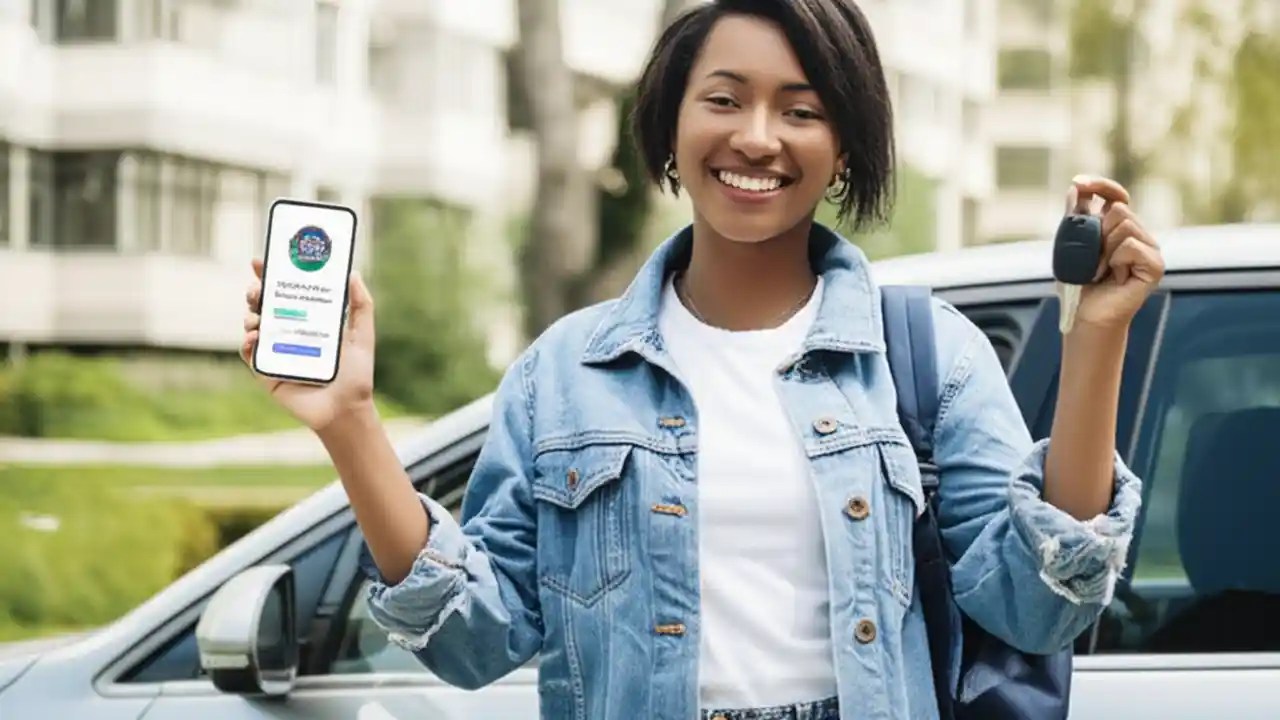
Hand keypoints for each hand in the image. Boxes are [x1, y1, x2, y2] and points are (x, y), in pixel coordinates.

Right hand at [241, 259, 377, 431]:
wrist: (347, 409)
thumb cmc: (356, 374)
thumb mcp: (363, 335)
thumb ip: (361, 305)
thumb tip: (353, 273)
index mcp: (308, 321)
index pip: (286, 293)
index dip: (270, 276)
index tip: (261, 261)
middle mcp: (288, 333)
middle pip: (264, 306)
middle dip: (256, 292)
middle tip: (257, 288)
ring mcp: (276, 352)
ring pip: (252, 326)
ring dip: (249, 315)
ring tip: (256, 314)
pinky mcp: (267, 372)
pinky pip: (250, 355)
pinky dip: (248, 344)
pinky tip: (254, 337)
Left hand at [1065, 175, 1164, 330]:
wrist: (1085, 315)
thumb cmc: (1079, 284)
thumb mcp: (1072, 245)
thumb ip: (1075, 216)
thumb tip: (1075, 188)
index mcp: (1120, 228)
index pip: (1116, 195)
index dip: (1100, 185)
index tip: (1078, 183)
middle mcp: (1139, 235)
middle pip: (1119, 209)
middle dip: (1097, 232)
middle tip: (1093, 258)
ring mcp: (1150, 249)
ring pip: (1125, 225)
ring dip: (1103, 249)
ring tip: (1102, 270)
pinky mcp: (1155, 265)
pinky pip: (1131, 245)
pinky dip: (1115, 260)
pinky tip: (1115, 276)